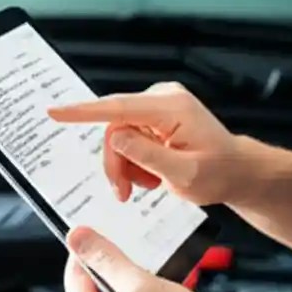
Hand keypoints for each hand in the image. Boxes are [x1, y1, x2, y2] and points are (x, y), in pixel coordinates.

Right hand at [47, 82, 241, 205]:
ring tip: (148, 185)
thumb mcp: (184, 174)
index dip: (83, 112)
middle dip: (116, 163)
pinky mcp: (155, 114)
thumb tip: (115, 138)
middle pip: (115, 127)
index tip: (54, 112)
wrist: (237, 171)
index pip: (118, 108)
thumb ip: (148, 156)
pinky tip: (153, 173)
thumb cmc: (219, 173)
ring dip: (127, 165)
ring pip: (119, 135)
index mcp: (171, 108)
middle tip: (124, 193)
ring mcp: (158, 104)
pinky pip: (129, 136)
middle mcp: (163, 98)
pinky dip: (135, 160)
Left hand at [63, 226, 218, 291]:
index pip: (76, 272)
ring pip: (127, 291)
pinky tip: (174, 290)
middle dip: (125, 263)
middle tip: (145, 250)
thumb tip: (78, 237)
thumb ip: (109, 261)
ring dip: (147, 277)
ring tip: (165, 275)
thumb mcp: (143, 290)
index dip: (92, 245)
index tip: (106, 225)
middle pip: (102, 281)